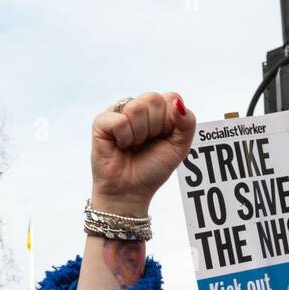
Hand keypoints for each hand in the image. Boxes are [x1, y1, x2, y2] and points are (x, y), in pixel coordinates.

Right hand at [90, 91, 195, 216]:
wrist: (130, 191)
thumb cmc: (152, 168)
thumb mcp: (179, 147)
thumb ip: (187, 123)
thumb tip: (177, 103)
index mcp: (158, 110)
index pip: (171, 97)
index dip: (170, 122)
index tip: (162, 138)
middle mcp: (138, 106)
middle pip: (154, 99)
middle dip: (155, 128)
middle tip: (146, 143)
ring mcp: (118, 112)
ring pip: (137, 108)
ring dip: (139, 134)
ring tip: (133, 146)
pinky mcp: (102, 122)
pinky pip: (120, 120)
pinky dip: (124, 138)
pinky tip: (120, 146)